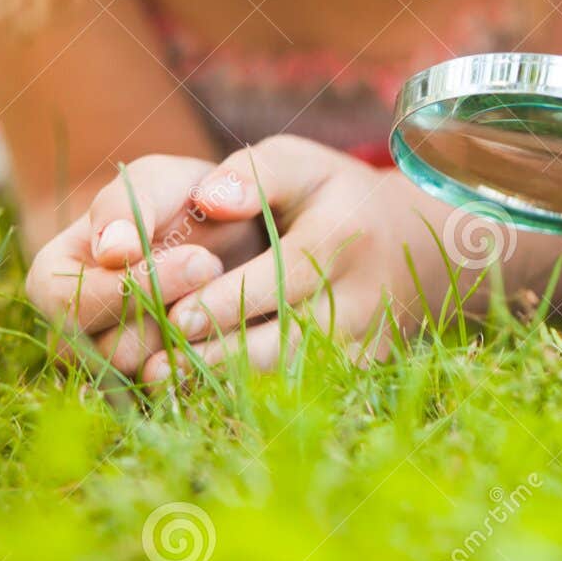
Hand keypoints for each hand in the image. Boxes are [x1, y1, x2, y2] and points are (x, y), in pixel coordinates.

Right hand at [26, 155, 263, 376]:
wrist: (230, 229)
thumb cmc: (180, 198)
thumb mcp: (156, 181)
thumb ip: (127, 206)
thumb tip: (112, 250)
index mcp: (54, 282)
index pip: (75, 304)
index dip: (136, 287)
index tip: (202, 259)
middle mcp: (75, 335)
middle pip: (110, 353)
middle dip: (172, 314)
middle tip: (222, 271)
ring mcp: (117, 369)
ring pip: (150, 379)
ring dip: (197, 340)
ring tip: (231, 296)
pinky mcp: (163, 386)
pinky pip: (188, 393)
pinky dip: (223, 365)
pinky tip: (249, 330)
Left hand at [135, 136, 448, 383]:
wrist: (404, 241)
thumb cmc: (330, 195)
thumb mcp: (300, 164)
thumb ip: (254, 172)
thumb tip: (209, 199)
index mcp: (345, 236)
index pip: (283, 275)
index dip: (228, 300)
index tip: (176, 316)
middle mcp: (364, 295)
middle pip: (290, 337)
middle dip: (222, 353)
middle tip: (157, 364)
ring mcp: (367, 338)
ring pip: (296, 372)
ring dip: (231, 382)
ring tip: (169, 383)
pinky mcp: (365, 367)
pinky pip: (309, 390)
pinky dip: (255, 396)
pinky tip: (205, 394)